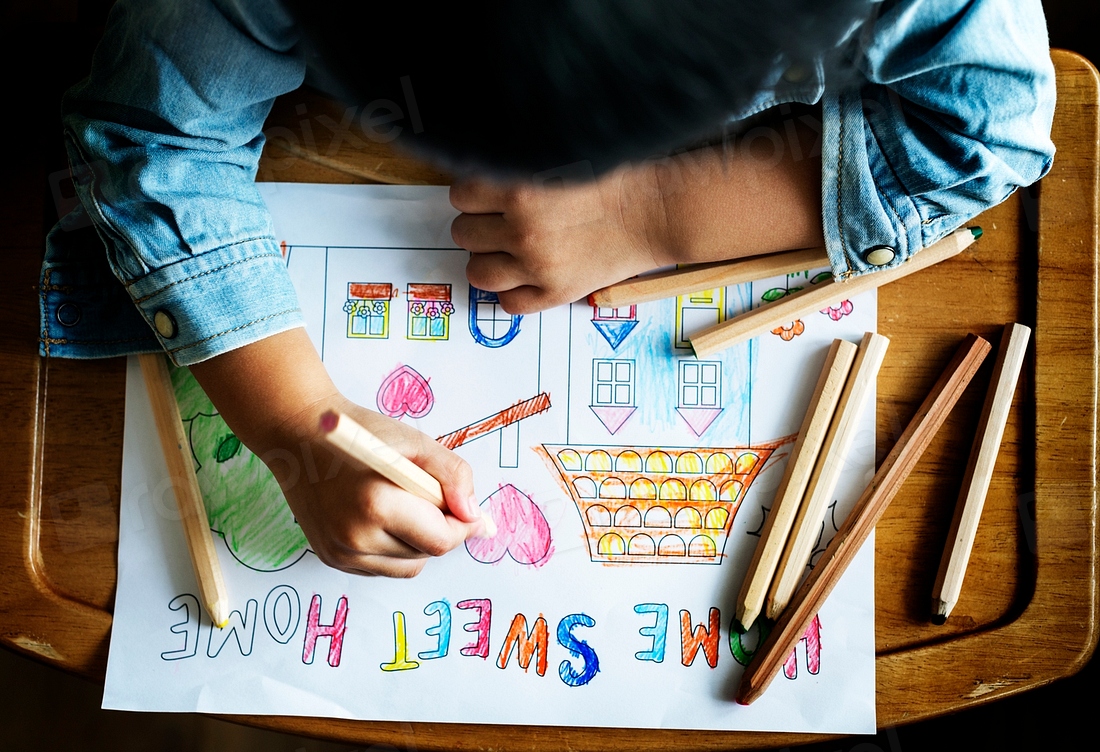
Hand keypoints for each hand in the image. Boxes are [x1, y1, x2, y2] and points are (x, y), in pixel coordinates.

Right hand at [269, 395, 488, 577]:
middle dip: (439, 529)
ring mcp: (339, 553)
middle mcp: (355, 538)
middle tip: (429, 496)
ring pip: (406, 566)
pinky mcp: (331, 558)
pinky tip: (383, 516)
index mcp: (377, 505)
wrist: (300, 437)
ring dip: (417, 542)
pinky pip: (381, 567)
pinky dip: (394, 548)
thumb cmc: (361, 434)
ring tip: (404, 504)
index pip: (441, 540)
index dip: (462, 526)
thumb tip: (476, 517)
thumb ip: (454, 477)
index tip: (468, 510)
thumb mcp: (416, 443)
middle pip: (425, 555)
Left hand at [449, 166, 666, 312]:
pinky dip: (511, 291)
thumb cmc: (612, 180)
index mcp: (520, 189)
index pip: (462, 196)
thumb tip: (480, 180)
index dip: (475, 194)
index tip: (488, 195)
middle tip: (501, 220)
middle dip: (480, 224)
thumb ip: (514, 167)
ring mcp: (537, 267)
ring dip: (486, 259)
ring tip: (506, 249)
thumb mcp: (556, 156)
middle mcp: (524, 231)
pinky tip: (524, 274)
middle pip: (464, 233)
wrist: (653, 212)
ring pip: (477, 272)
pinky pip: (508, 303)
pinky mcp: (555, 294)